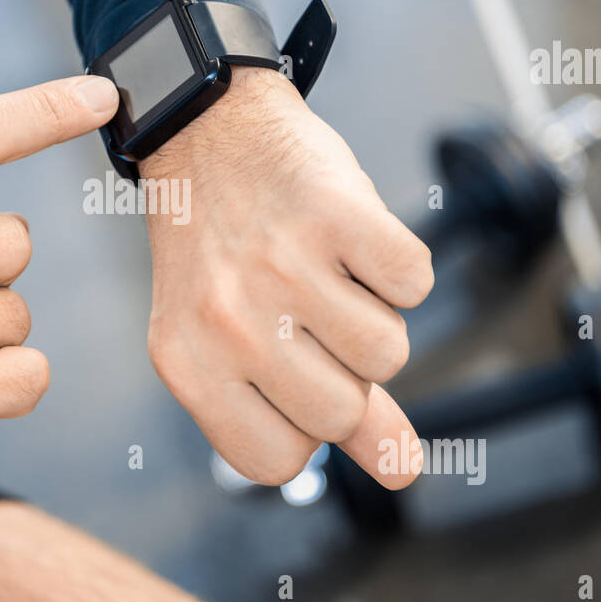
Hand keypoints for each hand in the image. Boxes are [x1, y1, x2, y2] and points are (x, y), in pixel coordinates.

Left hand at [140, 66, 433, 488]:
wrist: (210, 131)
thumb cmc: (222, 246)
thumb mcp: (235, 339)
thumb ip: (317, 415)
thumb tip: (404, 470)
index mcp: (186, 363)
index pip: (278, 463)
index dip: (299, 424)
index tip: (284, 373)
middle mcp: (226, 319)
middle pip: (342, 412)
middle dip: (340, 370)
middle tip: (301, 310)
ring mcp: (282, 265)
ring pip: (389, 352)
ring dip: (372, 313)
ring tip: (321, 269)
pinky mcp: (336, 212)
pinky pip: (415, 282)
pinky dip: (395, 263)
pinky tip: (343, 237)